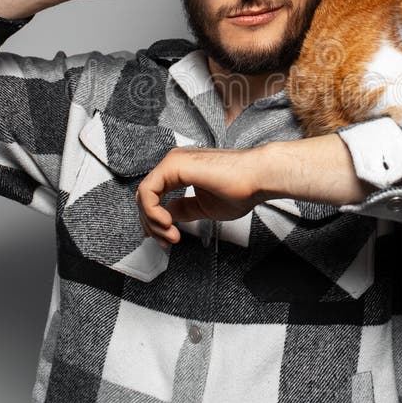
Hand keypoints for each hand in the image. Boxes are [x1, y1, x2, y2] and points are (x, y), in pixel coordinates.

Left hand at [135, 147, 268, 245]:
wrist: (258, 178)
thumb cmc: (242, 189)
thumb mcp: (204, 207)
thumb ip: (183, 209)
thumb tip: (167, 215)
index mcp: (181, 170)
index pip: (154, 195)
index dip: (153, 220)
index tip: (164, 237)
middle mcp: (175, 163)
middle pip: (145, 196)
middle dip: (151, 225)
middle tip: (165, 240)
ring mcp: (173, 162)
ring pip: (143, 195)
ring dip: (153, 222)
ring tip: (170, 234)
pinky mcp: (174, 165)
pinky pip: (148, 192)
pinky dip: (153, 212)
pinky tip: (168, 223)